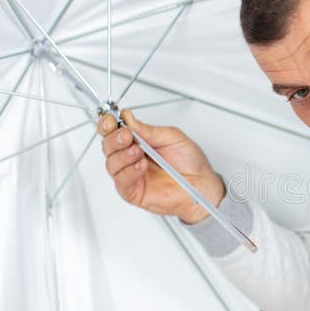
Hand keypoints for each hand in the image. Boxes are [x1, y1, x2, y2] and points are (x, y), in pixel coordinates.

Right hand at [97, 109, 223, 223]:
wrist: (202, 184)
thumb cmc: (190, 162)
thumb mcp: (173, 137)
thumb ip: (149, 130)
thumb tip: (129, 119)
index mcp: (138, 141)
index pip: (113, 131)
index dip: (108, 124)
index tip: (112, 119)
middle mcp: (131, 157)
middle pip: (108, 146)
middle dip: (114, 139)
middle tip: (126, 136)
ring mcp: (131, 174)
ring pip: (112, 164)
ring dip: (122, 155)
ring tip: (138, 152)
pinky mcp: (133, 191)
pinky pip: (122, 182)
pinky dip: (129, 172)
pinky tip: (140, 166)